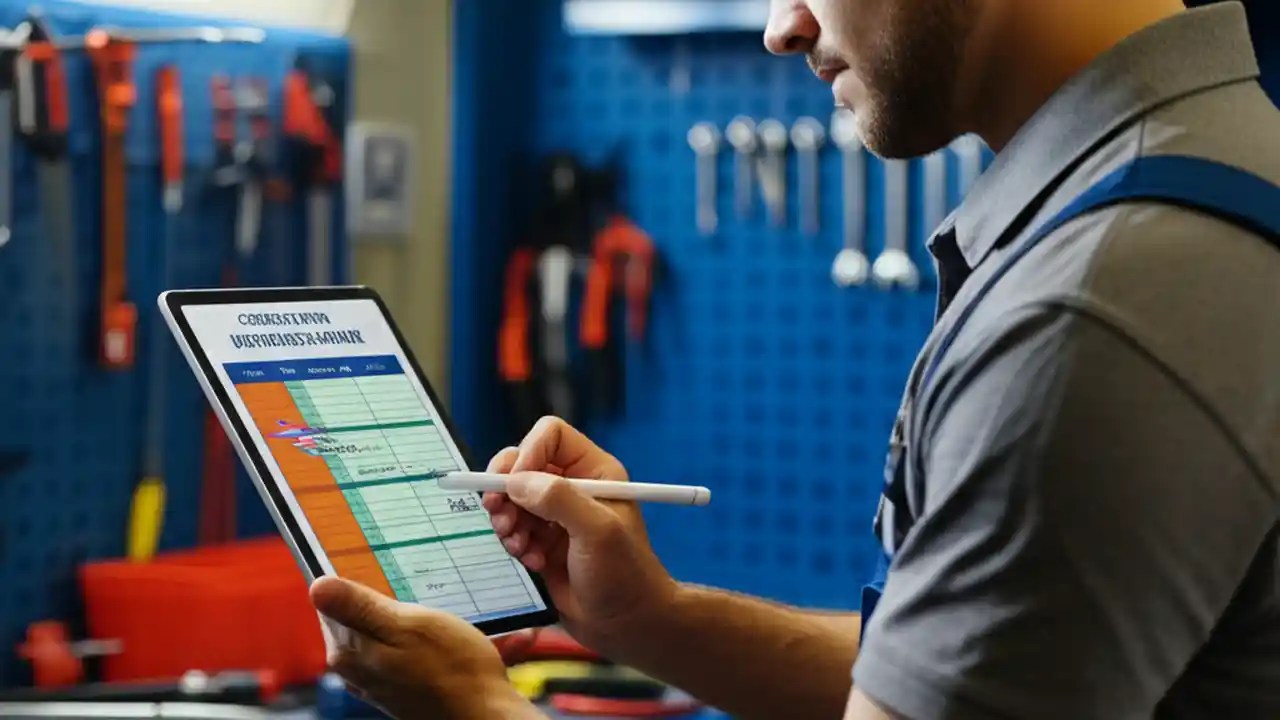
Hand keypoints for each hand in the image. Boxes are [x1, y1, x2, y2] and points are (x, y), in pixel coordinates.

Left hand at [310, 577, 540, 719]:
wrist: (483, 713)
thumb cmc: (453, 668)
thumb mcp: (409, 625)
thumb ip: (360, 608)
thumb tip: (317, 586)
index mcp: (348, 651)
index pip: (331, 603)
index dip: (357, 582)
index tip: (383, 570)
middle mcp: (353, 670)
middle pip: (351, 618)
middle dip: (376, 599)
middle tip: (411, 591)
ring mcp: (375, 682)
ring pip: (374, 634)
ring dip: (394, 618)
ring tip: (424, 612)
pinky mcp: (396, 689)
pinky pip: (391, 651)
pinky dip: (405, 637)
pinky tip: (428, 635)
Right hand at [483, 417, 677, 653]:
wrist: (626, 625)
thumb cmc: (624, 575)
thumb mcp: (597, 532)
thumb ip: (559, 500)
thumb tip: (516, 482)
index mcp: (594, 471)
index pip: (550, 435)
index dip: (527, 452)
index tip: (514, 484)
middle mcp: (573, 485)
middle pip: (521, 462)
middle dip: (505, 489)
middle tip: (500, 516)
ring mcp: (555, 513)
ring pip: (511, 496)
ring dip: (507, 521)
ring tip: (521, 546)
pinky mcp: (541, 539)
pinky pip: (512, 526)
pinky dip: (513, 542)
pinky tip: (533, 562)